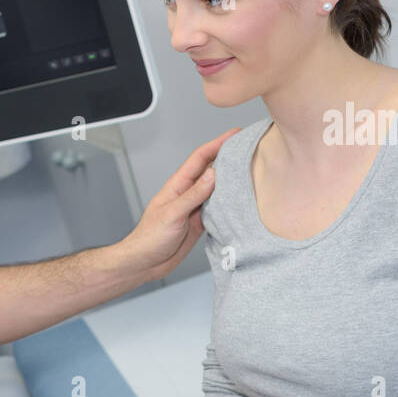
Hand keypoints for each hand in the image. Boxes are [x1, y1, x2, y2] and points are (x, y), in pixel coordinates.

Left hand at [123, 129, 238, 281]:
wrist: (145, 263)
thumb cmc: (149, 238)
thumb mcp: (172, 214)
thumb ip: (193, 195)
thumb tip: (213, 174)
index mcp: (178, 186)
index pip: (200, 158)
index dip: (217, 143)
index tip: (235, 133)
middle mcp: (188, 194)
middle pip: (212, 170)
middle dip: (229, 157)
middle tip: (251, 147)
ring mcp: (195, 208)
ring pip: (218, 189)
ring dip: (232, 180)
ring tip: (253, 169)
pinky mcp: (200, 223)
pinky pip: (218, 209)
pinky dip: (230, 204)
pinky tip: (242, 200)